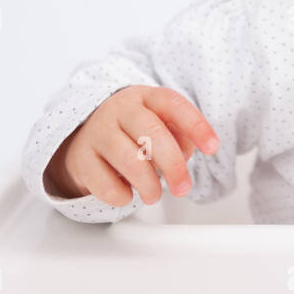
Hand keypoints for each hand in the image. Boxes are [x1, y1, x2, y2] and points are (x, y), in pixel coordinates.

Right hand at [45, 85, 220, 205]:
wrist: (82, 137)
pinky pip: (105, 183)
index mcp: (145, 97)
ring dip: (149, 185)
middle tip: (184, 188)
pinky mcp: (80, 158)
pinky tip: (126, 194)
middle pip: (153, 134)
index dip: (196, 126)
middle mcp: (119, 109)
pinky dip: (121, 196)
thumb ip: (179, 137)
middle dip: (174, 166)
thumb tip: (185, 154)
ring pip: (130, 161)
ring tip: (154, 195)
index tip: (213, 147)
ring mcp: (97, 132)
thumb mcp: (158, 125)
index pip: (174, 104)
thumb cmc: (131, 132)